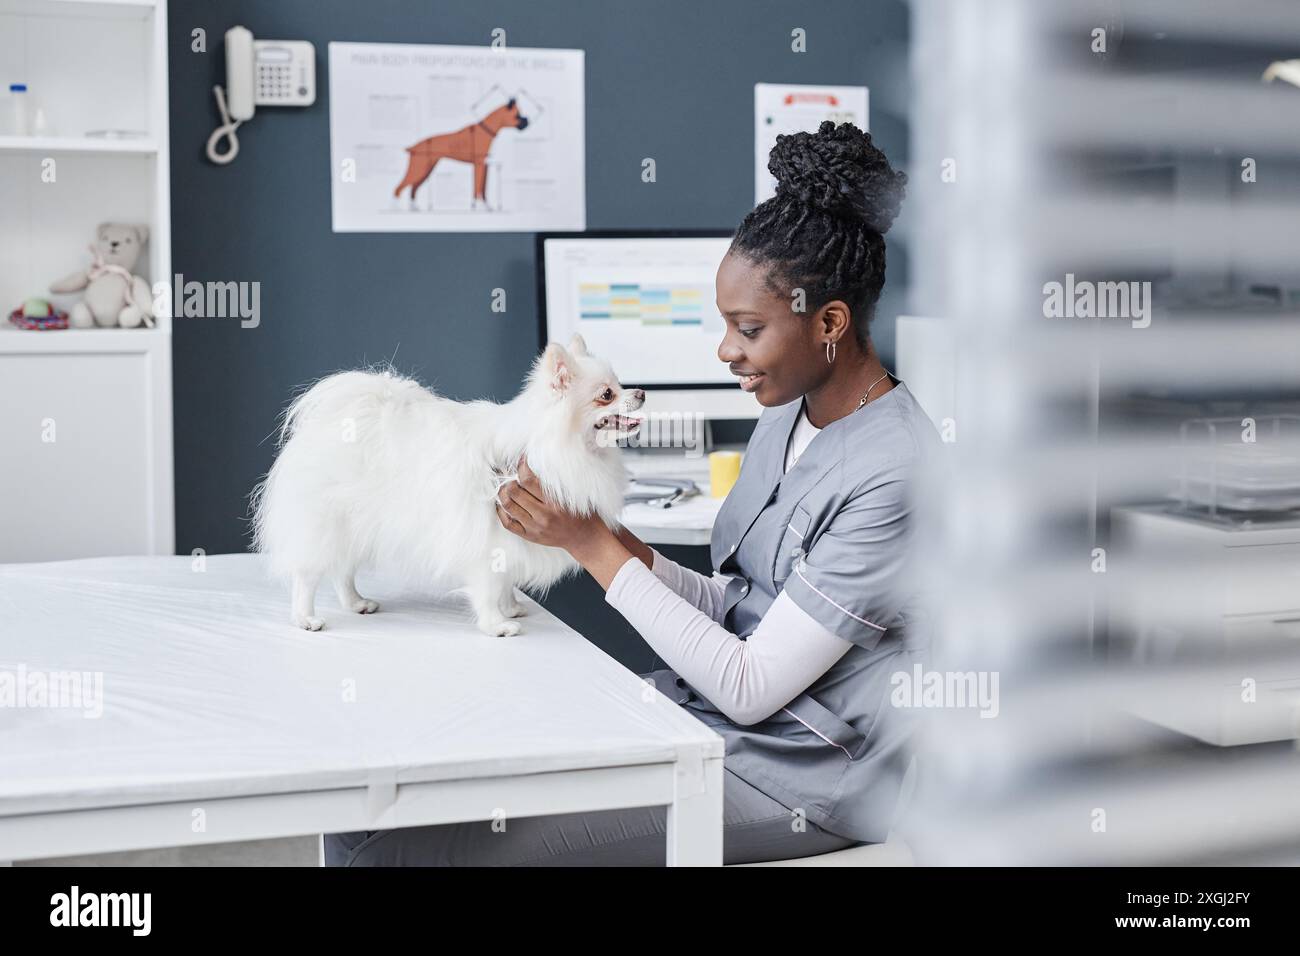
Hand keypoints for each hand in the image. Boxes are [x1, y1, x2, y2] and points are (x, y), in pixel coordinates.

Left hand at [495, 454, 610, 554]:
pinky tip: (503, 504)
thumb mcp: (572, 494)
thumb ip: (555, 482)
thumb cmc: (579, 512)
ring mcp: (535, 527)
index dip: (521, 466)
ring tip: (506, 488)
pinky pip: (508, 523)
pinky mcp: (529, 536)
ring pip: (508, 506)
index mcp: (555, 502)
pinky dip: (501, 511)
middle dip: (510, 480)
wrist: (584, 537)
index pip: (529, 480)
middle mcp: (543, 515)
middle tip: (512, 476)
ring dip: (503, 493)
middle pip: (514, 492)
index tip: (522, 460)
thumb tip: (535, 465)